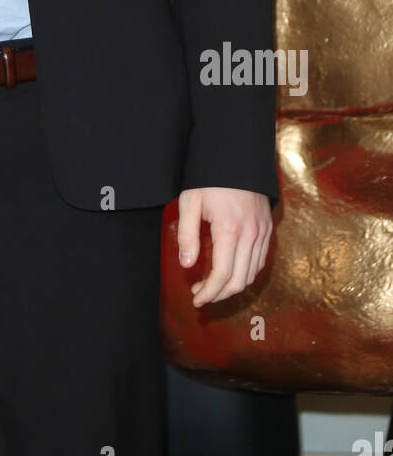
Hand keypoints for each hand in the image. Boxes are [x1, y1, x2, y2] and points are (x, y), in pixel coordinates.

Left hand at [177, 187, 271, 306]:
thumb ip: (187, 235)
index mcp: (229, 230)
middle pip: (238, 280)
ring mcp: (263, 232)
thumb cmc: (209, 178)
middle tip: (201, 294)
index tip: (196, 299)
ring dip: (232, 286)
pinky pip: (260, 261)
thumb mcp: (190, 202)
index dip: (208, 293)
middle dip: (219, 294)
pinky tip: (231, 271)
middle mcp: (250, 235)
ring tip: (212, 285)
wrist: (237, 156)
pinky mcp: (268, 228)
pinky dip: (246, 273)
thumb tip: (187, 265)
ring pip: (252, 274)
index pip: (221, 275)